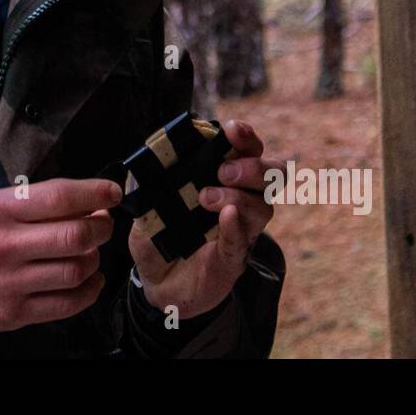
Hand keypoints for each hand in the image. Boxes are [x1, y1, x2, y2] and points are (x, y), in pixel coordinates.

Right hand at [0, 177, 121, 331]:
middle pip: (75, 236)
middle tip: (104, 224)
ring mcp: (10, 283)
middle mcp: (4, 245)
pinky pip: (67, 304)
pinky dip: (89, 291)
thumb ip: (37, 202)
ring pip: (76, 271)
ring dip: (95, 260)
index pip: (59, 197)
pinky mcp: (14, 313)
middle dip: (102, 228)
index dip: (95, 193)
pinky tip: (89, 280)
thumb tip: (92, 201)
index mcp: (0, 209)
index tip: (113, 193)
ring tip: (89, 252)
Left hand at [128, 119, 277, 318]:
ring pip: (262, 207)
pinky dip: (235, 226)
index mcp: (223, 181)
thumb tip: (143, 161)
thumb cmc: (159, 238)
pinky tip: (226, 216)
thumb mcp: (147, 205)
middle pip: (272, 175)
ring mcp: (240, 231)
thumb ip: (146, 185)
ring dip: (238, 195)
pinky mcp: (233, 260)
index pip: (248, 151)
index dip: (246, 137)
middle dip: (252, 166)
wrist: (158, 284)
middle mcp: (241, 202)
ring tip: (205, 197)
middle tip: (222, 170)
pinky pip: (242, 240)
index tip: (232, 130)